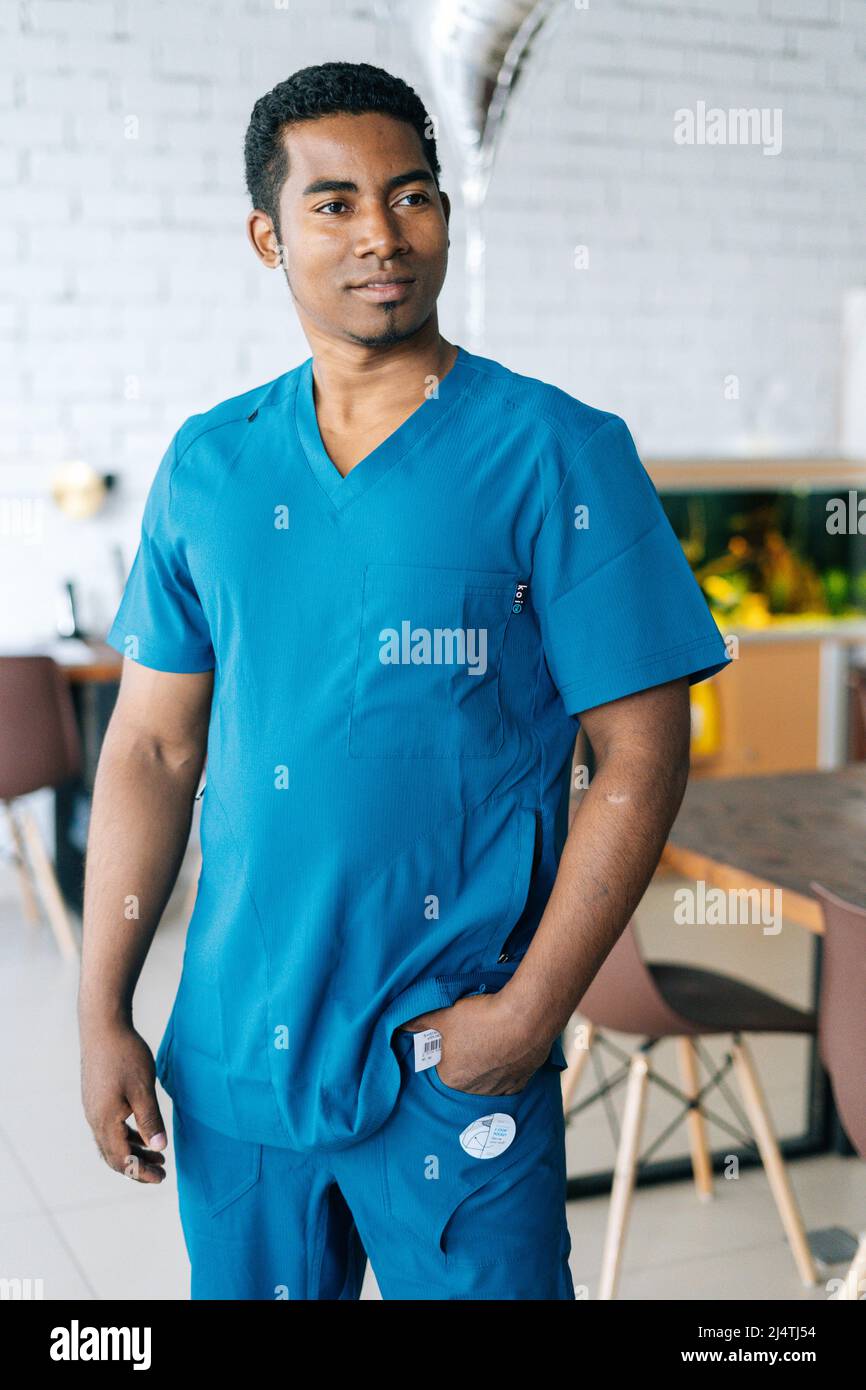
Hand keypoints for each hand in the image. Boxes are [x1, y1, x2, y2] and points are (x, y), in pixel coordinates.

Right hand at [81, 1021, 167, 1184]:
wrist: (102, 1027)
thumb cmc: (125, 1055)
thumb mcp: (143, 1090)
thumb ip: (151, 1121)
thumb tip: (160, 1148)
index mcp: (105, 1121)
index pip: (122, 1160)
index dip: (141, 1172)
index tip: (161, 1178)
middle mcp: (94, 1119)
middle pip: (113, 1156)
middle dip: (138, 1167)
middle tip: (161, 1172)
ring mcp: (93, 1109)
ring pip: (111, 1142)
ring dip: (133, 1151)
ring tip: (157, 1154)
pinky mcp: (96, 1098)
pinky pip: (109, 1128)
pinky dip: (127, 1136)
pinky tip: (142, 1132)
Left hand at [397, 991, 550, 1094]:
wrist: (525, 1019)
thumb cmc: (480, 1018)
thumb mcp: (443, 1015)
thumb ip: (419, 1022)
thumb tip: (401, 1025)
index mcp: (451, 1077)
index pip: (443, 1061)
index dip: (449, 1043)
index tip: (458, 1030)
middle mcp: (473, 1089)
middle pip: (466, 1070)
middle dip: (469, 1054)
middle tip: (477, 1030)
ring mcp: (499, 1088)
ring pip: (488, 1075)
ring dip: (489, 1060)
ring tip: (495, 1036)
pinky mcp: (521, 1082)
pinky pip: (510, 1078)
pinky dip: (508, 1065)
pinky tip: (510, 1048)